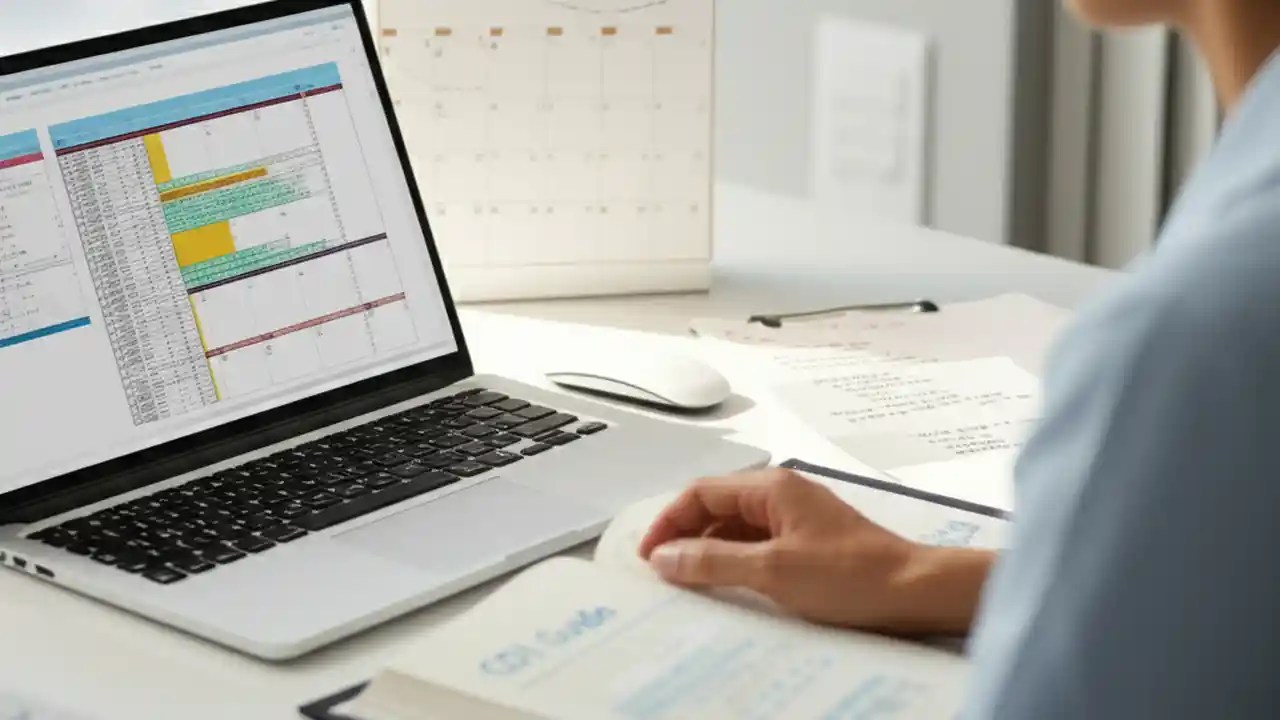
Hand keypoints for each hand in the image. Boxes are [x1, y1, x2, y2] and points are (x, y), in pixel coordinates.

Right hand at [638, 469, 993, 635]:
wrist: (914, 591)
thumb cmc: (853, 575)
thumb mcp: (771, 570)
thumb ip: (712, 561)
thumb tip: (666, 557)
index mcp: (772, 487)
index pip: (701, 493)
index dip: (668, 522)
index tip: (649, 555)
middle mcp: (782, 494)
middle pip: (716, 508)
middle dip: (685, 537)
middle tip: (664, 572)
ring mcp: (797, 518)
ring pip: (736, 529)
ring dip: (709, 552)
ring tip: (690, 584)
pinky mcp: (808, 543)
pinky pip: (757, 546)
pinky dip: (735, 563)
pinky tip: (729, 588)